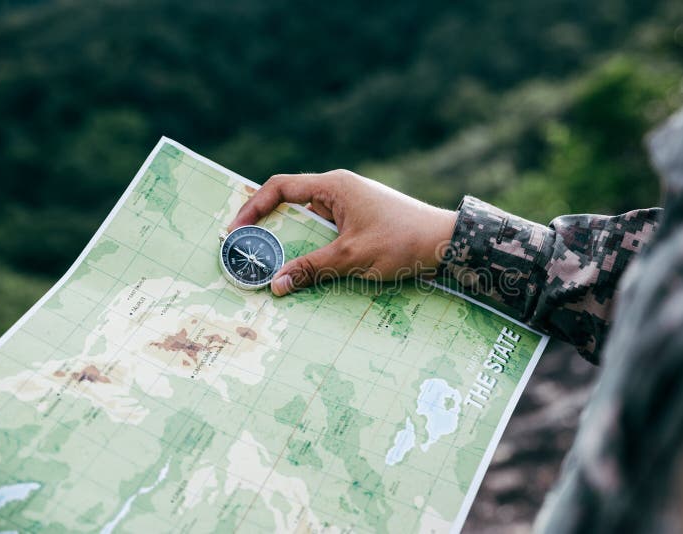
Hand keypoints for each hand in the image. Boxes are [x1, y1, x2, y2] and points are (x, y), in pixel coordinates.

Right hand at [229, 169, 456, 295]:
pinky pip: (327, 236)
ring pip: (309, 225)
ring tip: (271, 270)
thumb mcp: (352, 257)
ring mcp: (350, 208)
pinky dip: (313, 252)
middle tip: (246, 255)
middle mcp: (339, 191)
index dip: (253, 207)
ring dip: (292, 246)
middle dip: (268, 231)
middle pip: (291, 206)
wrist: (446, 243)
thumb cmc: (401, 241)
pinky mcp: (360, 224)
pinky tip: (306, 274)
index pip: (280, 187)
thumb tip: (276, 285)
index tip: (235, 231)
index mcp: (333, 186)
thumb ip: (312, 268)